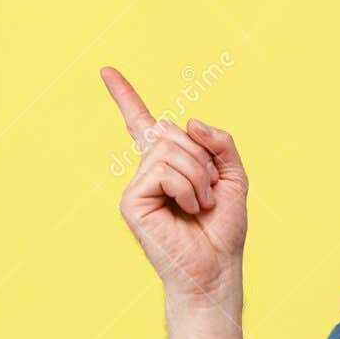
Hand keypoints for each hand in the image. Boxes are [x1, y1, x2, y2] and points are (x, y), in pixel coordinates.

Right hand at [102, 66, 248, 301]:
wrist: (216, 268)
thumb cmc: (223, 229)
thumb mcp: (233, 176)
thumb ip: (219, 142)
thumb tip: (188, 121)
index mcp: (168, 163)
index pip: (143, 123)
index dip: (125, 96)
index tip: (106, 70)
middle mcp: (147, 171)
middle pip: (170, 130)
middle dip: (202, 157)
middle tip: (210, 194)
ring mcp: (137, 185)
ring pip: (168, 147)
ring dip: (198, 175)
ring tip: (201, 205)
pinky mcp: (131, 200)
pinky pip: (162, 169)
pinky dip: (185, 187)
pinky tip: (187, 210)